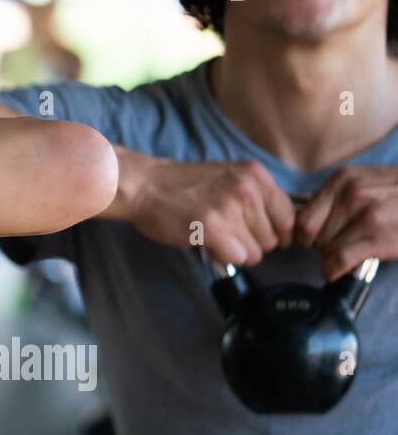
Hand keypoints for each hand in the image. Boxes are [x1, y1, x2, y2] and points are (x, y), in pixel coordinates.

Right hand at [118, 155, 294, 266]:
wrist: (145, 186)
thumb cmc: (183, 186)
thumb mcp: (229, 178)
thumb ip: (256, 197)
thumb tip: (281, 229)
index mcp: (256, 175)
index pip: (289, 217)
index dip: (275, 232)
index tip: (257, 235)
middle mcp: (248, 189)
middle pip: (274, 239)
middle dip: (251, 243)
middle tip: (226, 233)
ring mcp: (231, 208)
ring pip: (256, 252)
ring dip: (236, 252)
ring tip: (214, 236)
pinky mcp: (214, 228)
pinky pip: (238, 258)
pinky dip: (224, 257)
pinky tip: (207, 243)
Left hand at [295, 166, 397, 280]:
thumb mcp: (367, 183)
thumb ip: (336, 197)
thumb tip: (303, 224)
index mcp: (343, 179)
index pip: (302, 216)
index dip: (303, 234)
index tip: (309, 242)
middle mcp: (351, 193)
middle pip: (313, 234)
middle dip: (323, 245)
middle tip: (341, 246)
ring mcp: (365, 214)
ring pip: (326, 248)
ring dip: (334, 257)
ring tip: (353, 251)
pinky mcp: (377, 236)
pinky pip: (339, 259)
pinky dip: (333, 270)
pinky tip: (337, 271)